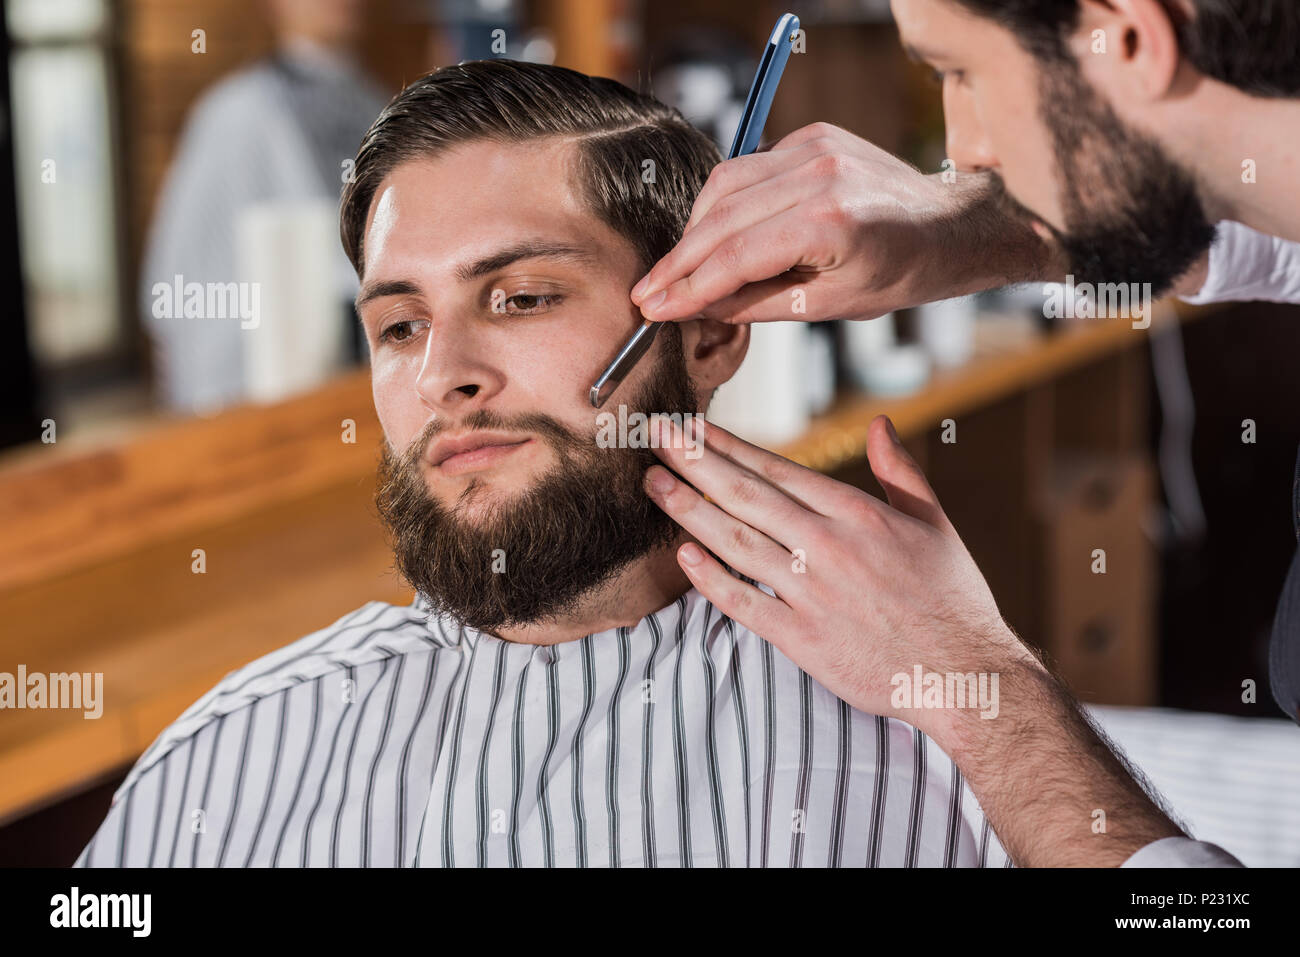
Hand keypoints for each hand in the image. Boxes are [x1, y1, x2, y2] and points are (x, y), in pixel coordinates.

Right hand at [630, 122, 1047, 325]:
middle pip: (720, 219)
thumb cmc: (903, 271)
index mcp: (831, 221)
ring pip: (724, 185)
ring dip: (694, 230)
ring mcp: (813, 148)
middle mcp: (818, 174)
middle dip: (678, 262)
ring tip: (676, 271)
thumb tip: (700, 307)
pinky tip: (714, 235)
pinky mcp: (811, 137)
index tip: (654, 308)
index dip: (688, 287)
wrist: (950, 224)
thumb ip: (760, 304)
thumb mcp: (833, 305)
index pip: (735, 257)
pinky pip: (746, 168)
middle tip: (647, 293)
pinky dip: (724, 203)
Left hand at [642, 412, 1188, 865]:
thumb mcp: (935, 523)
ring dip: (690, 510)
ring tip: (655, 484)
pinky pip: (746, 603)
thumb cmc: (952, 599)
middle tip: (653, 437)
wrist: (966, 675)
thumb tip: (877, 424)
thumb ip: (898, 470)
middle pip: (746, 496)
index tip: (690, 426)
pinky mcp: (804, 640)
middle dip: (694, 462)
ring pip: (737, 542)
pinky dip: (712, 579)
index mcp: (858, 514)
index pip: (776, 469)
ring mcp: (813, 594)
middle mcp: (830, 546)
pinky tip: (683, 556)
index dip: (727, 445)